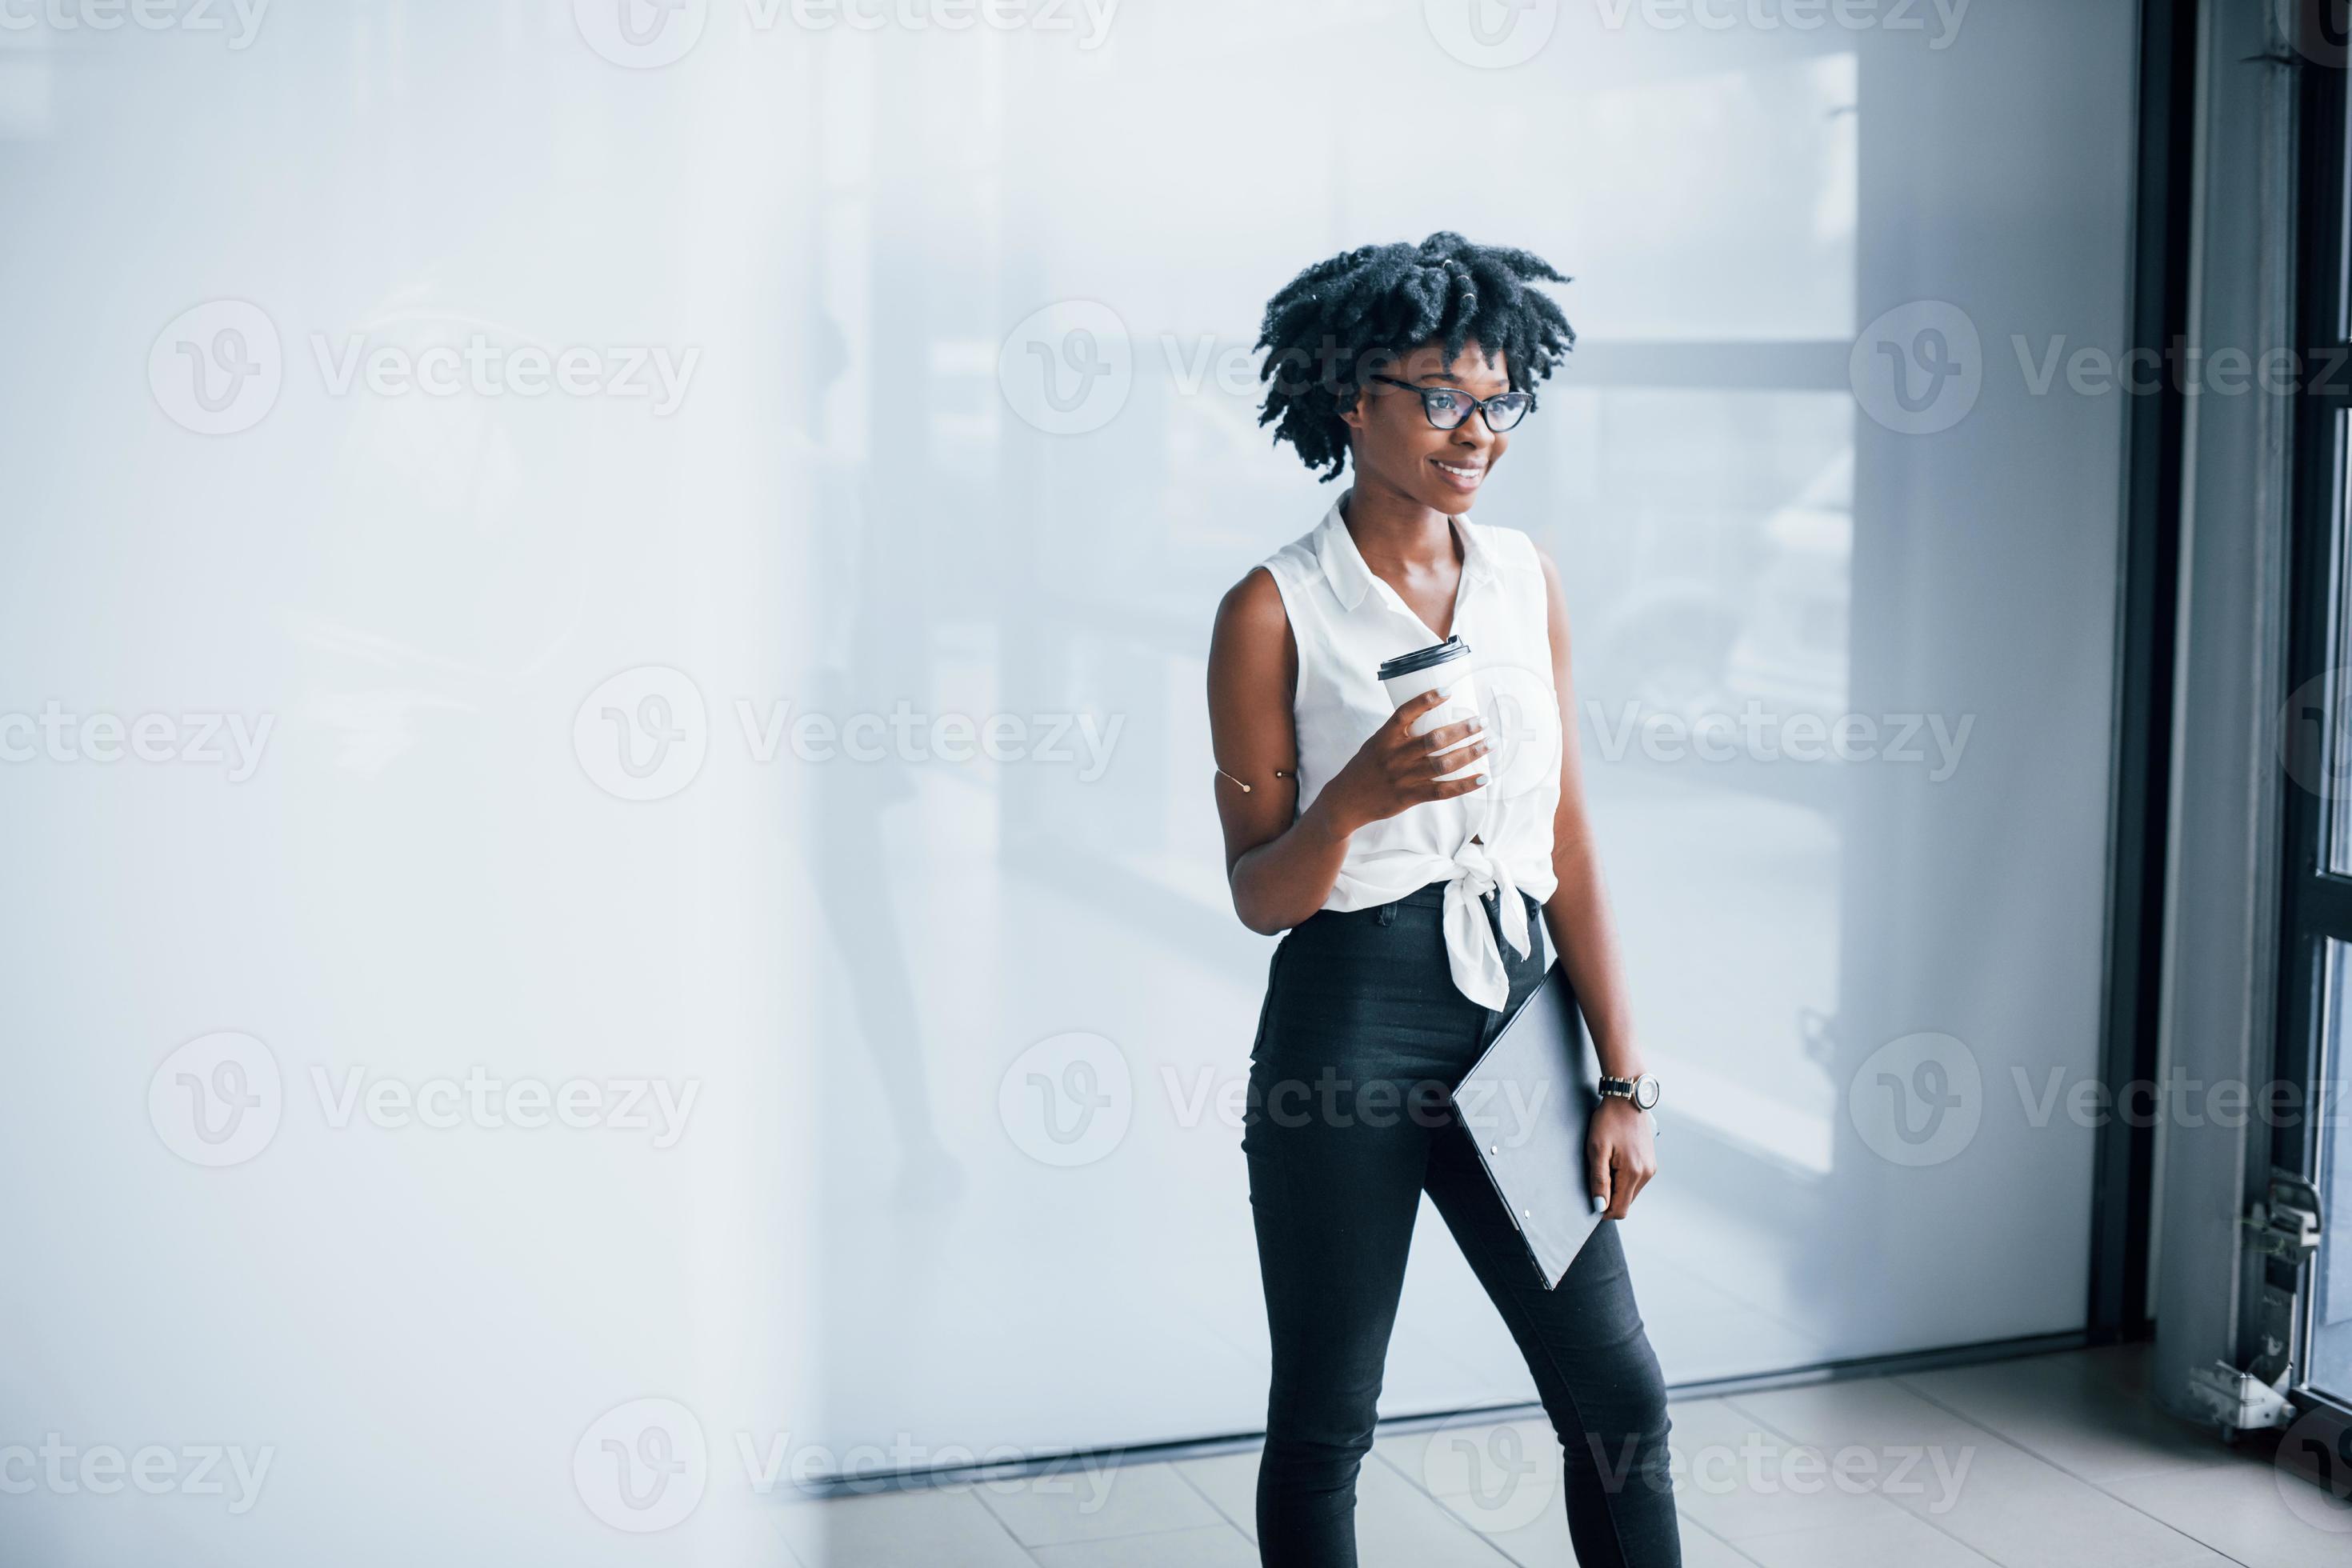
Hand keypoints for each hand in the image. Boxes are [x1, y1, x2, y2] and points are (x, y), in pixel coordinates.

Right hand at [1314, 688, 1489, 835]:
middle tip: (1482, 721)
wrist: (1346, 801)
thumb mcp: (1375, 744)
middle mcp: (1395, 756)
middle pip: (1434, 739)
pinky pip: (1442, 790)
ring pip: (1443, 763)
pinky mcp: (1409, 797)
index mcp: (1384, 738)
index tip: (1448, 691)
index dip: (1427, 700)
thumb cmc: (1364, 768)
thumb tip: (1432, 719)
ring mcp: (1403, 777)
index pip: (1405, 713)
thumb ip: (1399, 735)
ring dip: (1470, 753)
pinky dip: (1464, 784)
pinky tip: (1482, 777)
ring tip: (1488, 744)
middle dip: (1463, 729)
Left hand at [1587, 1097, 1656, 1220]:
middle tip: (1595, 1176)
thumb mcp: (1597, 1149)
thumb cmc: (1608, 1121)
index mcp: (1633, 1172)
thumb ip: (1599, 1180)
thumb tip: (1600, 1206)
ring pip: (1630, 1192)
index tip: (1591, 1199)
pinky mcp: (1650, 1162)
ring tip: (1606, 1164)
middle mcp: (1646, 1173)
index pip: (1620, 1210)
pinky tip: (1614, 1160)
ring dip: (1616, 1186)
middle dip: (1609, 1197)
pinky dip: (1623, 1178)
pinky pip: (1635, 1181)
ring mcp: (1650, 1168)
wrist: (1626, 1099)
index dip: (1604, 1211)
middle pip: (1625, 1203)